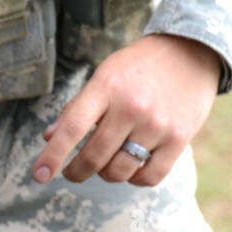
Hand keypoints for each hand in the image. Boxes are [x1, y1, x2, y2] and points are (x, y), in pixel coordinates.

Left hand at [33, 34, 221, 187]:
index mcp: (106, 86)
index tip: (39, 176)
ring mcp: (157, 124)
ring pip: (119, 171)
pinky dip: (134, 179)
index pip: (72, 127)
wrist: (192, 52)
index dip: (53, 156)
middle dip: (76, 171)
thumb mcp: (104, 76)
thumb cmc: (139, 68)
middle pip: (94, 157)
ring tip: (107, 163)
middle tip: (72, 172)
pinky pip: (148, 177)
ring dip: (106, 174)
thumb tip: (49, 138)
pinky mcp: (180, 139)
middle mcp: (131, 106)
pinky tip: (132, 168)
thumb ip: (78, 107)